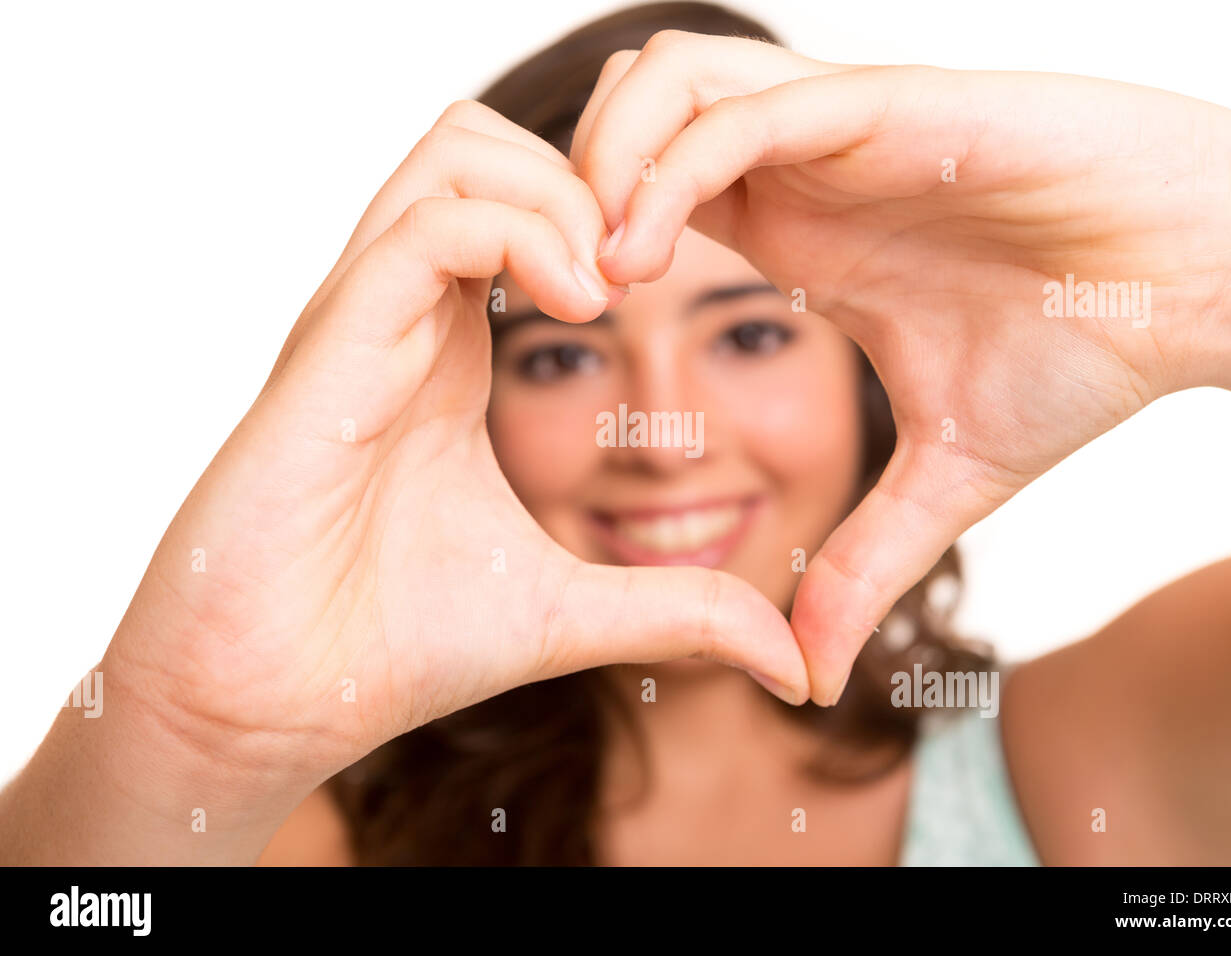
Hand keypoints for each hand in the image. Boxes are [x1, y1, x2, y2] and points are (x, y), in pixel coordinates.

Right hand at [104, 100, 809, 802]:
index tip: (672, 288)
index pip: (525, 208)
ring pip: (459, 152)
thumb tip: (797, 667)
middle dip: (593, 180)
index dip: (613, 217)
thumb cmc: (389, 648)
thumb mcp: (570, 613)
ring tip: (612, 289)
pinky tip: (580, 307)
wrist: (265, 706)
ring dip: (562, 194)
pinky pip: (428, 224)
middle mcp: (405, 315)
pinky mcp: (331, 345)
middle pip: (490, 146)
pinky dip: (518, 233)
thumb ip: (679, 613)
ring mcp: (364, 319)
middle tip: (647, 272)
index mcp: (449, 353)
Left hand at [572, 31, 1230, 703]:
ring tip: (595, 273)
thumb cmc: (1086, 355)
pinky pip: (744, 108)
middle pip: (623, 112)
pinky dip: (671, 167)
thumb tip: (807, 673)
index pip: (640, 190)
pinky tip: (647, 253)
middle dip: (559, 186)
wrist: (1203, 288)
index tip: (545, 327)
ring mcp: (838, 128)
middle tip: (547, 292)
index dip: (573, 241)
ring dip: (603, 163)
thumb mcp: (946, 481)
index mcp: (796, 226)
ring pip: (662, 80)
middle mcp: (801, 165)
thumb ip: (863, 562)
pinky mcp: (890, 109)